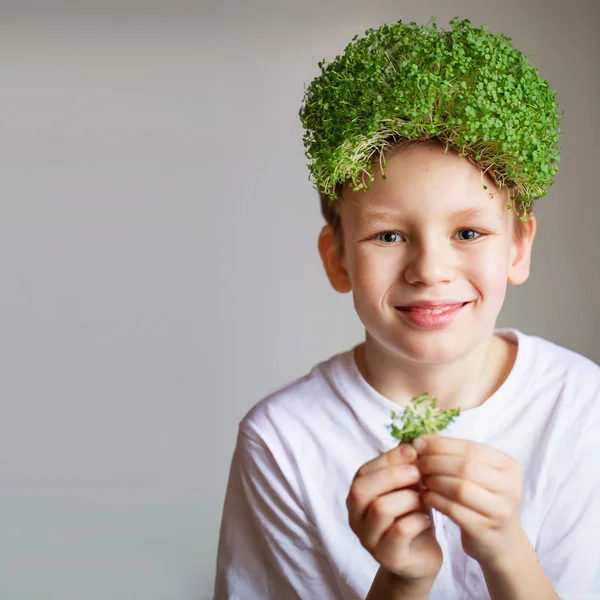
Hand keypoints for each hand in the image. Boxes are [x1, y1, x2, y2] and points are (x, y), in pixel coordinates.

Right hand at [346, 443, 442, 581]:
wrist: (420, 556)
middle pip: (361, 489)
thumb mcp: (406, 487)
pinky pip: (399, 532)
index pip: (363, 472)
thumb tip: (411, 439)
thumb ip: (404, 465)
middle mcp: (356, 518)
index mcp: (357, 497)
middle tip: (418, 473)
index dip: (387, 459)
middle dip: (392, 476)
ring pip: (380, 509)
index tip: (412, 450)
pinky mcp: (388, 557)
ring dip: (407, 498)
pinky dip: (417, 520)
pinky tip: (427, 519)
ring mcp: (369, 540)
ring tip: (424, 498)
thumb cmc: (411, 515)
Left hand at [413, 435, 523, 566]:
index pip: (471, 447)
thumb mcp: (477, 474)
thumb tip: (419, 440)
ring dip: (434, 480)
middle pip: (465, 466)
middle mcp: (510, 487)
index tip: (418, 443)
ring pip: (460, 488)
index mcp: (509, 466)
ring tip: (421, 479)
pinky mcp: (486, 530)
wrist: (500, 542)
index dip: (441, 444)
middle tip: (417, 463)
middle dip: (435, 462)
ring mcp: (500, 510)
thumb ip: (455, 456)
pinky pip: (454, 509)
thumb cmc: (482, 500)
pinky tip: (425, 496)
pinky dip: (435, 499)